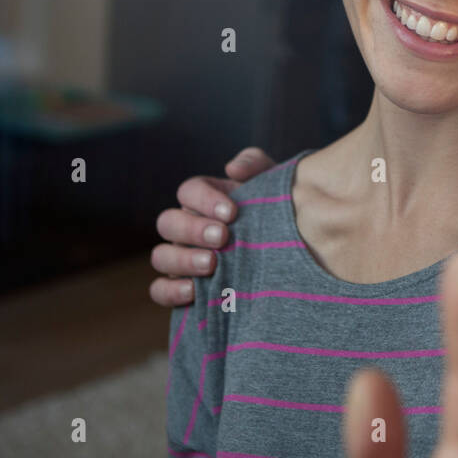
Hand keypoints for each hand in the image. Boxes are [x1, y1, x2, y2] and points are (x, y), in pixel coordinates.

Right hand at [148, 147, 274, 306]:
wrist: (297, 253)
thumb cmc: (279, 213)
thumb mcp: (273, 186)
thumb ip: (255, 165)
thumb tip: (232, 169)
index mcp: (205, 201)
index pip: (188, 191)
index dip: (204, 199)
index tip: (231, 212)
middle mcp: (188, 229)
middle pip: (168, 222)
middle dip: (193, 229)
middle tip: (222, 237)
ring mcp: (181, 259)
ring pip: (160, 256)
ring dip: (182, 259)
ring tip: (212, 264)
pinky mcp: (182, 289)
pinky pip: (160, 290)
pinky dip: (171, 290)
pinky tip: (193, 292)